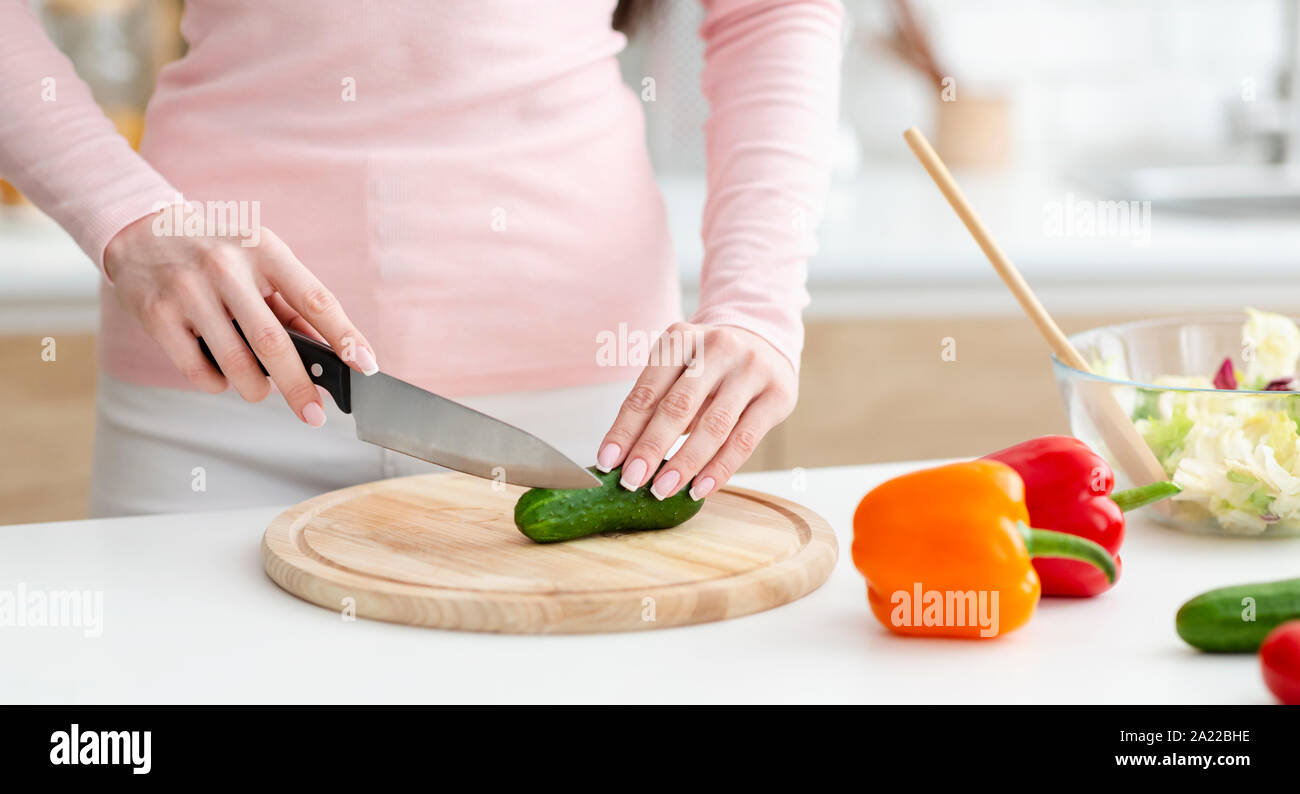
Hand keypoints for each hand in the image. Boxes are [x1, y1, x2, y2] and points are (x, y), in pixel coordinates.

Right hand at [103, 207, 377, 426]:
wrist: (141, 231)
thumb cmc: (217, 252)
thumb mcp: (259, 259)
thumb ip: (290, 302)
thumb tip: (332, 352)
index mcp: (264, 249)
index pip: (314, 299)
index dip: (344, 336)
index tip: (365, 365)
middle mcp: (226, 267)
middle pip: (273, 341)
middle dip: (300, 387)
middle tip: (315, 414)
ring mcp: (188, 290)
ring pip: (235, 364)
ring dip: (256, 390)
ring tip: (261, 389)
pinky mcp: (157, 314)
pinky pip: (198, 371)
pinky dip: (218, 384)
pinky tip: (221, 374)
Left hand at [595, 323, 796, 500]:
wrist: (765, 339)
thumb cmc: (709, 365)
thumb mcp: (679, 370)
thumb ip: (656, 405)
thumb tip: (624, 460)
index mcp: (681, 338)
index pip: (646, 391)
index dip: (624, 429)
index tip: (606, 462)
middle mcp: (717, 348)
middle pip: (678, 406)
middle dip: (651, 447)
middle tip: (631, 481)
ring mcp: (751, 370)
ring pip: (714, 426)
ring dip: (684, 463)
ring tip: (662, 490)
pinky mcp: (778, 394)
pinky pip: (745, 440)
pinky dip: (720, 468)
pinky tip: (700, 488)